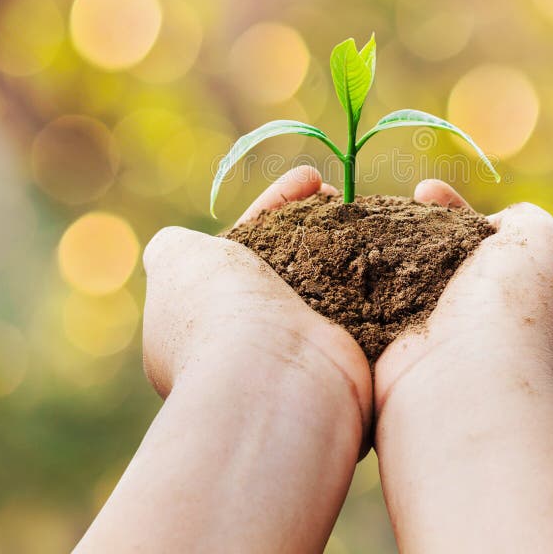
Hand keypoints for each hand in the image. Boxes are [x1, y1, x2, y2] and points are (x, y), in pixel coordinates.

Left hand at [142, 165, 370, 430]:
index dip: (273, 209)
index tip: (309, 180)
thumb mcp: (173, 259)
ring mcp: (294, 351)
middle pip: (282, 262)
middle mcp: (244, 340)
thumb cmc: (218, 306)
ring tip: (361, 209)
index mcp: (199, 322)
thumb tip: (180, 247)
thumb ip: (174, 247)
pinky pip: (352, 303)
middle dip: (310, 224)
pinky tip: (379, 242)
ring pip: (320, 281)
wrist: (273, 373)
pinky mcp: (337, 359)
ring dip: (339, 244)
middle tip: (338, 194)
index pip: (238, 250)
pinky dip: (363, 272)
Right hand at [372, 181, 552, 553]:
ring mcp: (441, 354)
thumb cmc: (513, 309)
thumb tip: (499, 224)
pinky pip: (377, 309)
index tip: (426, 191)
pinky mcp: (397, 364)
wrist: (463, 383)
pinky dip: (363, 281)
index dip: (458, 214)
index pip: (495, 249)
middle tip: (397, 203)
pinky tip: (347, 251)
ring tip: (365, 217)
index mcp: (536, 314)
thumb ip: (528, 221)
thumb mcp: (545, 243)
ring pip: (408, 283)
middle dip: (420, 227)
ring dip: (388, 250)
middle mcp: (491, 337)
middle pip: (447, 261)